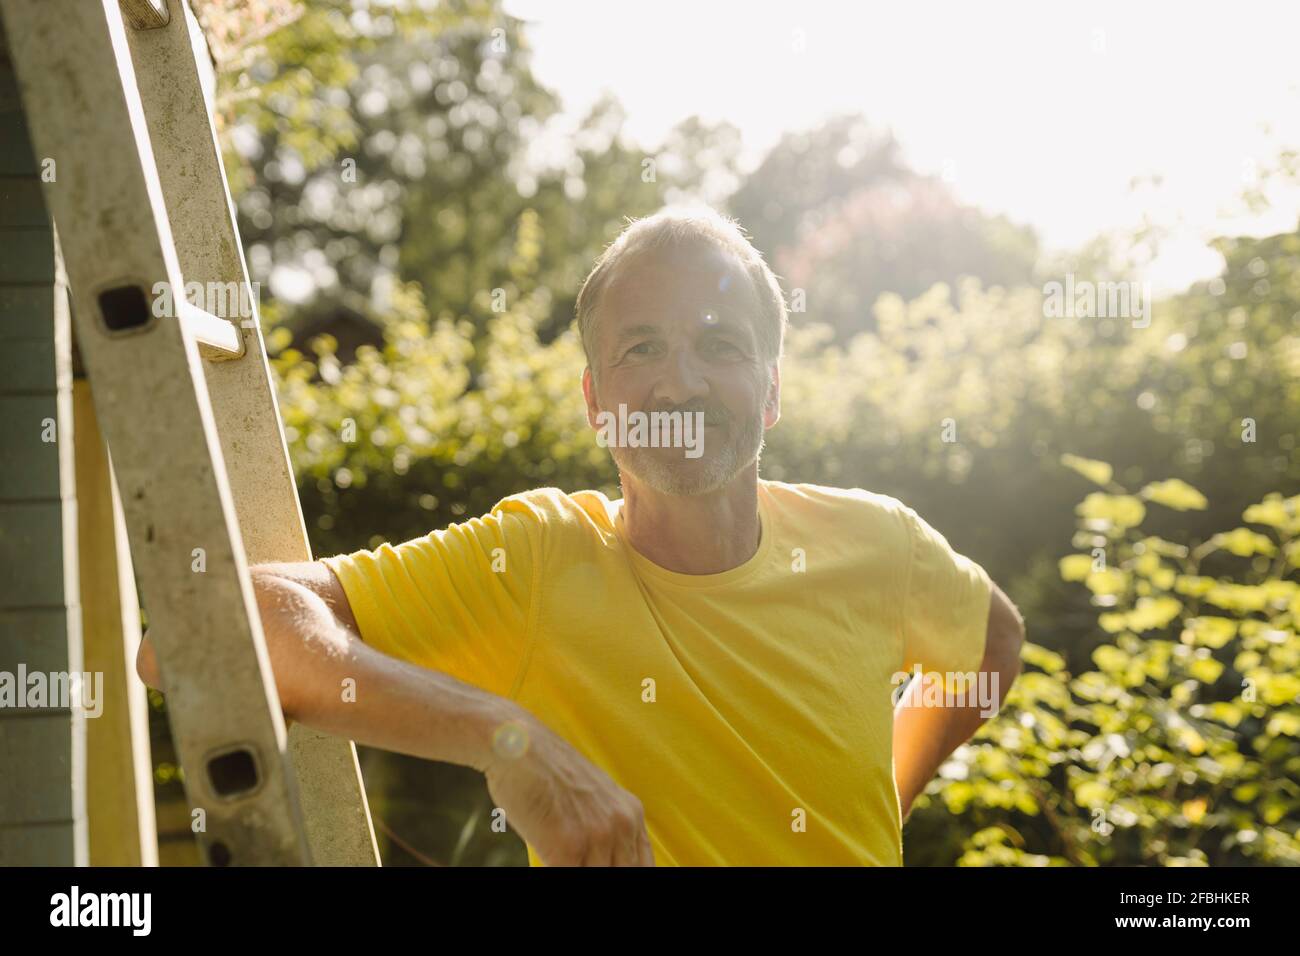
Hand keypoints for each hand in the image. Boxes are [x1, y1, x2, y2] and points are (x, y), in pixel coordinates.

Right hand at [484, 707, 654, 865]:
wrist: (516, 747)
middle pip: (624, 873)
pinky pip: (569, 876)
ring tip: (559, 857)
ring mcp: (597, 836)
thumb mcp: (592, 796)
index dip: (624, 871)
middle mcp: (621, 824)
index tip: (607, 867)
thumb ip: (605, 826)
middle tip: (580, 861)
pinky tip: (547, 858)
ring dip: (576, 868)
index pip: (642, 865)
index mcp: (631, 812)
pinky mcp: (569, 846)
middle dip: (601, 871)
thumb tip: (605, 859)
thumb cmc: (544, 771)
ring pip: (597, 876)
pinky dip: (554, 869)